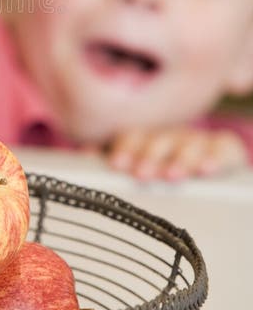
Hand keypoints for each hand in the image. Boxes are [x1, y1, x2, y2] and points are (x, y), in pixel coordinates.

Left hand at [105, 127, 248, 180]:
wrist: (202, 167)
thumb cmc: (156, 169)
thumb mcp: (132, 163)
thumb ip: (108, 157)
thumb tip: (84, 155)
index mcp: (146, 135)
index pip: (134, 135)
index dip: (125, 147)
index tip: (117, 164)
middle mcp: (171, 134)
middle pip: (160, 139)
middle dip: (150, 156)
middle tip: (142, 173)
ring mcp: (198, 140)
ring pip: (190, 144)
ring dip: (180, 159)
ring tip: (172, 175)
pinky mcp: (225, 148)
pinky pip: (225, 148)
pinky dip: (217, 158)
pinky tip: (207, 169)